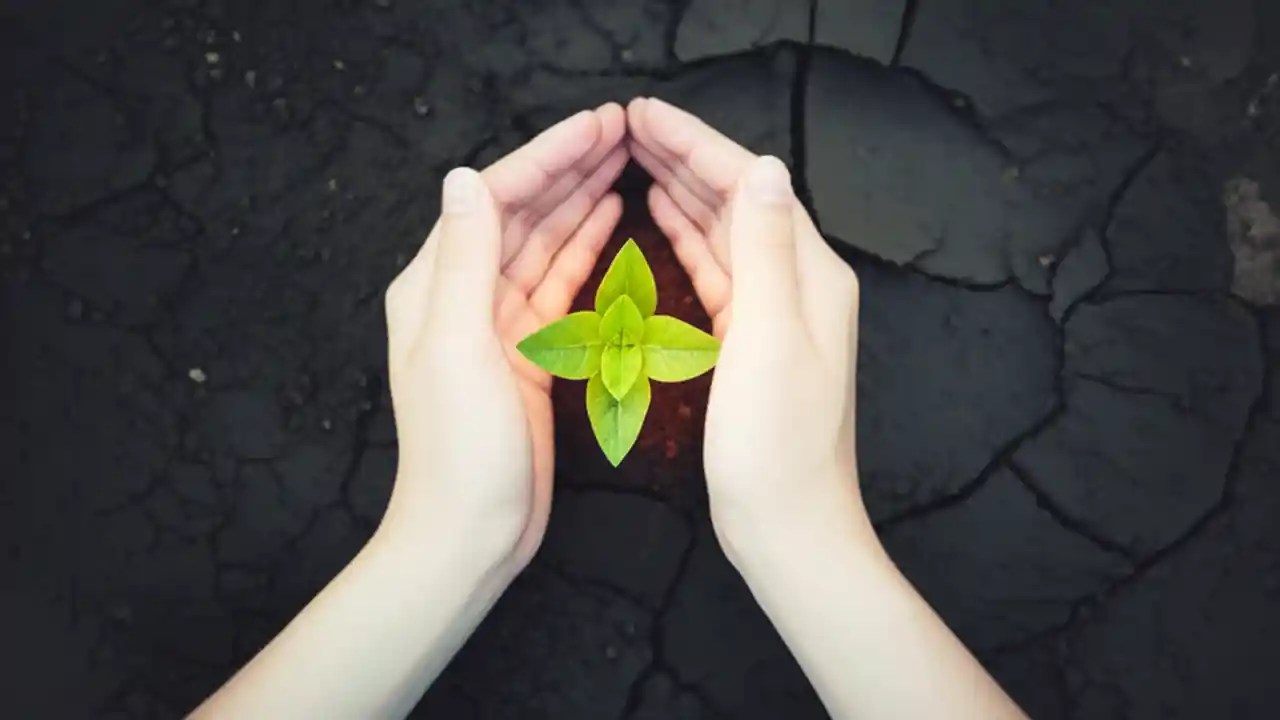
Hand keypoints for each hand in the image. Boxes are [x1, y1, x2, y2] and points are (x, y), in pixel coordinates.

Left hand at [383, 105, 625, 567]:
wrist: (471, 535)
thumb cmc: (460, 453)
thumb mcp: (458, 347)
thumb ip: (464, 259)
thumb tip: (467, 176)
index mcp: (436, 284)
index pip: (495, 197)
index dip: (548, 156)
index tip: (599, 125)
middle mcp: (462, 295)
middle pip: (523, 212)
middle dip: (571, 167)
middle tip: (624, 130)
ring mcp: (496, 323)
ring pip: (544, 244)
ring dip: (582, 200)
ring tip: (625, 162)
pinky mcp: (527, 353)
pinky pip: (558, 285)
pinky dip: (585, 250)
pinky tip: (611, 221)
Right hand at [627, 97, 868, 551]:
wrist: (790, 527)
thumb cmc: (778, 450)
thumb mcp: (770, 341)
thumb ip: (766, 251)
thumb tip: (763, 166)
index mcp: (809, 275)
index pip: (749, 183)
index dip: (695, 142)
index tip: (643, 114)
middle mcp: (799, 284)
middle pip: (737, 199)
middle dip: (683, 155)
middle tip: (627, 124)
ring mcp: (778, 312)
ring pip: (724, 230)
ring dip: (682, 188)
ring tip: (636, 156)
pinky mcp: (754, 340)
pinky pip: (718, 269)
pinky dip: (687, 236)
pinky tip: (662, 219)